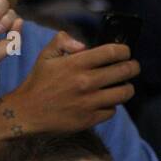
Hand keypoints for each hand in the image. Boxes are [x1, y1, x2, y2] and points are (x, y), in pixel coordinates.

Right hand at [7, 32, 137, 132]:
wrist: (27, 113)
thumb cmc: (37, 82)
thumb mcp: (46, 56)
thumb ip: (63, 41)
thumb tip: (83, 45)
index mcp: (76, 63)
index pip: (112, 52)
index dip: (124, 50)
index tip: (126, 51)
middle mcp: (86, 82)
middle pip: (124, 72)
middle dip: (133, 67)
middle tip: (133, 67)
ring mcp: (89, 102)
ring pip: (123, 93)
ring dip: (127, 88)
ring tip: (124, 86)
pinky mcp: (89, 119)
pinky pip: (111, 111)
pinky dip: (112, 106)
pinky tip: (107, 101)